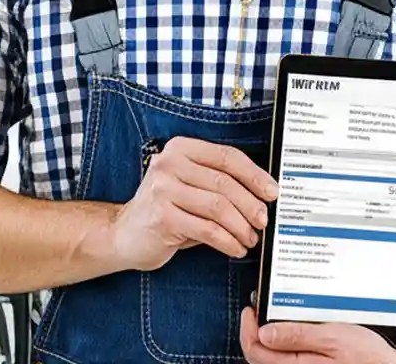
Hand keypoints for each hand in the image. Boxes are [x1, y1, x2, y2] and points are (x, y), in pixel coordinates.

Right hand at [108, 136, 278, 270]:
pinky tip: (235, 248)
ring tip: (250, 238)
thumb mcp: (189, 186)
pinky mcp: (162, 217)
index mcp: (181, 149)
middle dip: (251, 205)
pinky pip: (207, 230)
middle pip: (225, 183)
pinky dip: (228, 241)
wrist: (123, 234)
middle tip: (264, 220)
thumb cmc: (164, 210)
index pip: (227, 157)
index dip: (255, 175)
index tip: (272, 191)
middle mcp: (169, 164)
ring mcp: (163, 190)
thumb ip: (218, 184)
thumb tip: (262, 195)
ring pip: (219, 207)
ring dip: (241, 227)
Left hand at [240, 307, 395, 363]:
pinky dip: (287, 342)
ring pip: (276, 357)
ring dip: (271, 336)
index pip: (256, 352)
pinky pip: (292, 358)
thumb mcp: (333, 337)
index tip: (250, 310)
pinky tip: (296, 329)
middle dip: (255, 331)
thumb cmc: (368, 357)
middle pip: (262, 356)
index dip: (247, 329)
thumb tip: (264, 332)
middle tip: (259, 309)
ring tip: (276, 316)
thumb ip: (297, 335)